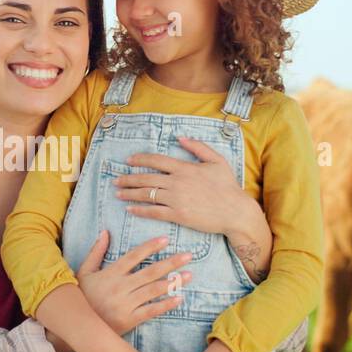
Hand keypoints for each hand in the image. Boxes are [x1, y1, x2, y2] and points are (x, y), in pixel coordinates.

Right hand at [76, 231, 192, 333]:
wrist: (77, 325)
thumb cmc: (81, 296)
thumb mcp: (84, 271)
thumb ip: (96, 252)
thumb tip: (105, 232)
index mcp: (111, 273)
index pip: (134, 256)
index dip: (150, 247)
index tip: (166, 239)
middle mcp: (120, 286)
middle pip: (150, 272)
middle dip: (171, 263)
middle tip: (188, 256)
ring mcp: (125, 304)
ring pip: (153, 290)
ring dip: (173, 282)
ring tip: (189, 275)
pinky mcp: (129, 319)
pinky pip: (151, 310)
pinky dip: (165, 305)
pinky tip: (179, 298)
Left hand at [114, 136, 272, 280]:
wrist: (235, 211)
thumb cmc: (228, 186)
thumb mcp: (217, 161)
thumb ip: (198, 147)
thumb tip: (180, 137)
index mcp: (184, 168)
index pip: (156, 160)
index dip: (139, 160)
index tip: (128, 161)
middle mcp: (177, 182)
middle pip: (146, 178)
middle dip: (128, 178)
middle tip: (116, 179)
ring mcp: (176, 199)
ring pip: (146, 194)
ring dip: (129, 193)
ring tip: (118, 193)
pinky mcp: (178, 215)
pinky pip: (154, 211)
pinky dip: (140, 209)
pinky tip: (130, 209)